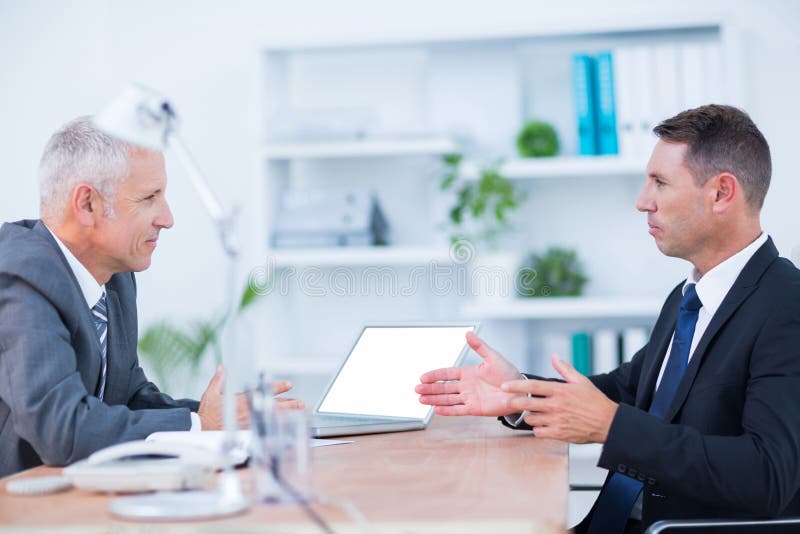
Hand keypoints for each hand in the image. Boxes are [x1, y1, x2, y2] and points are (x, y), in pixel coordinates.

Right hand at [198, 367, 303, 429]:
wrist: (199, 431)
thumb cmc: (206, 414)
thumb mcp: (210, 394)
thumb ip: (219, 380)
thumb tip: (222, 367)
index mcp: (242, 400)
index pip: (263, 391)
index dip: (278, 387)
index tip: (289, 384)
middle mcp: (248, 411)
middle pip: (272, 406)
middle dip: (288, 404)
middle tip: (301, 403)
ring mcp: (250, 423)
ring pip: (271, 418)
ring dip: (286, 415)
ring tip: (298, 413)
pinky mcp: (248, 433)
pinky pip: (265, 429)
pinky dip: (276, 427)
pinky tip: (285, 427)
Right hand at [415, 332, 523, 416]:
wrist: (520, 391)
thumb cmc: (508, 373)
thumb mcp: (493, 357)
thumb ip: (479, 346)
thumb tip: (468, 333)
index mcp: (469, 373)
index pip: (447, 374)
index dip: (435, 375)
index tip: (423, 377)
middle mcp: (466, 386)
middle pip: (444, 387)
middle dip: (430, 388)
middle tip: (417, 389)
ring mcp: (469, 398)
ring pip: (448, 399)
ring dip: (434, 399)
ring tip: (421, 400)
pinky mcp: (475, 409)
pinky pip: (458, 410)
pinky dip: (447, 411)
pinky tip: (436, 410)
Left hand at [501, 354, 617, 442]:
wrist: (608, 423)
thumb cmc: (595, 402)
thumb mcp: (581, 381)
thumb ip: (564, 368)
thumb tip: (554, 356)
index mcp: (560, 391)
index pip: (532, 386)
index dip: (515, 386)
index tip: (504, 386)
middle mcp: (556, 405)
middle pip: (526, 403)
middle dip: (514, 402)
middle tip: (509, 402)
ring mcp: (556, 420)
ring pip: (530, 418)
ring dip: (528, 416)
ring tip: (533, 413)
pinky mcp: (559, 434)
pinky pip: (538, 432)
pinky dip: (538, 429)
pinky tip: (542, 425)